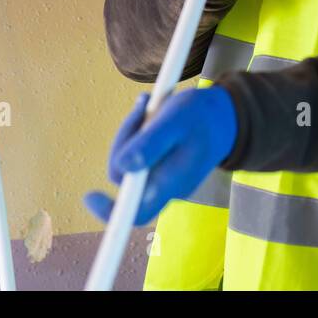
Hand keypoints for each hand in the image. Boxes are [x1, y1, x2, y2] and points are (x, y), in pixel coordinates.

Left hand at [84, 85, 237, 226]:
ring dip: (133, 132)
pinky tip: (152, 113)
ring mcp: (166, 177)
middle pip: (127, 176)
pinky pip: (142, 154)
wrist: (229, 115)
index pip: (137, 212)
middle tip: (141, 109)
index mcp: (171, 182)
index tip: (89, 195)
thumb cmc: (203, 116)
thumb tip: (122, 167)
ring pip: (132, 162)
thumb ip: (150, 144)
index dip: (110, 211)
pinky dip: (141, 133)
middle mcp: (167, 186)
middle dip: (125, 142)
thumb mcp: (175, 120)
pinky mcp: (164, 166)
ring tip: (149, 105)